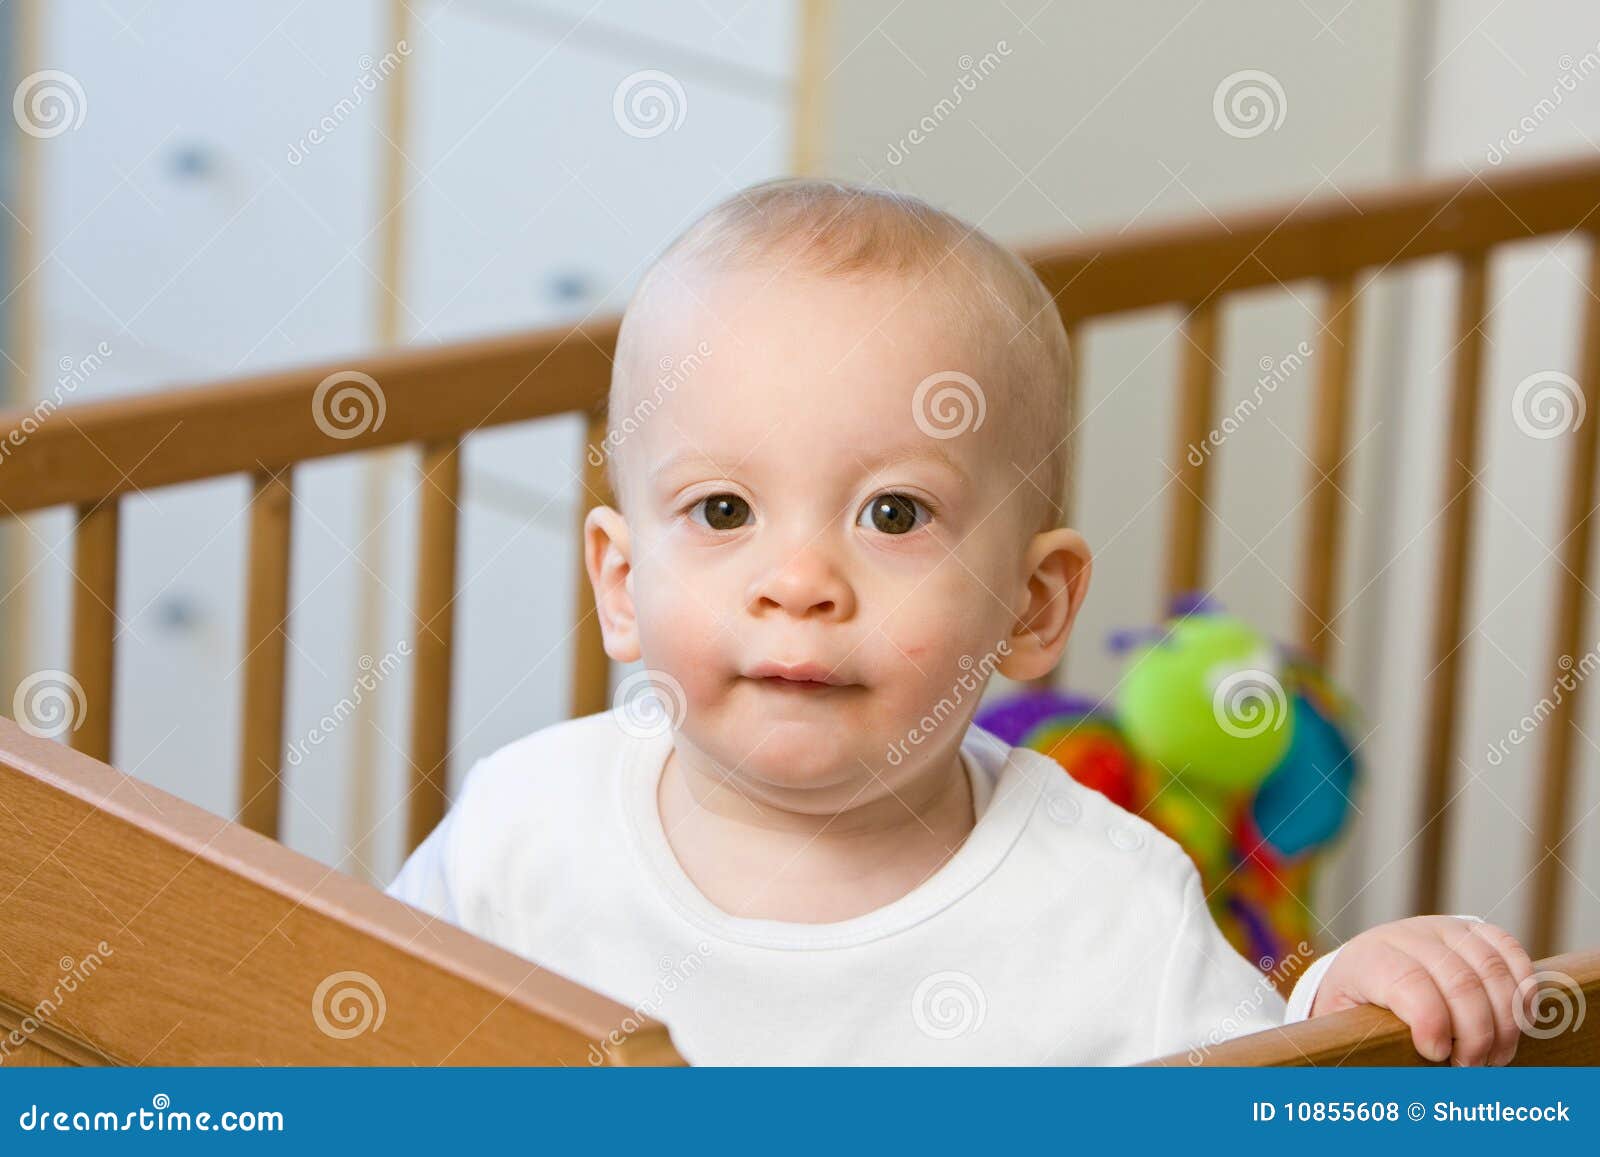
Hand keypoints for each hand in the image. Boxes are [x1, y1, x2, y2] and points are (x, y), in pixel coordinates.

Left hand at [1310, 915, 1535, 1065]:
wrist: (1367, 967)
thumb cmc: (1361, 1009)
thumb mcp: (1349, 1029)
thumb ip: (1367, 1048)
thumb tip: (1396, 1087)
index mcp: (1369, 959)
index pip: (1408, 982)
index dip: (1431, 1022)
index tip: (1437, 1054)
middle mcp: (1407, 936)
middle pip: (1460, 981)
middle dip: (1475, 1034)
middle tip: (1471, 1068)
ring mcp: (1444, 929)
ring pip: (1492, 969)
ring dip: (1504, 1022)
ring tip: (1494, 1056)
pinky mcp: (1474, 931)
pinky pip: (1512, 951)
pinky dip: (1523, 991)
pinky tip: (1518, 1024)